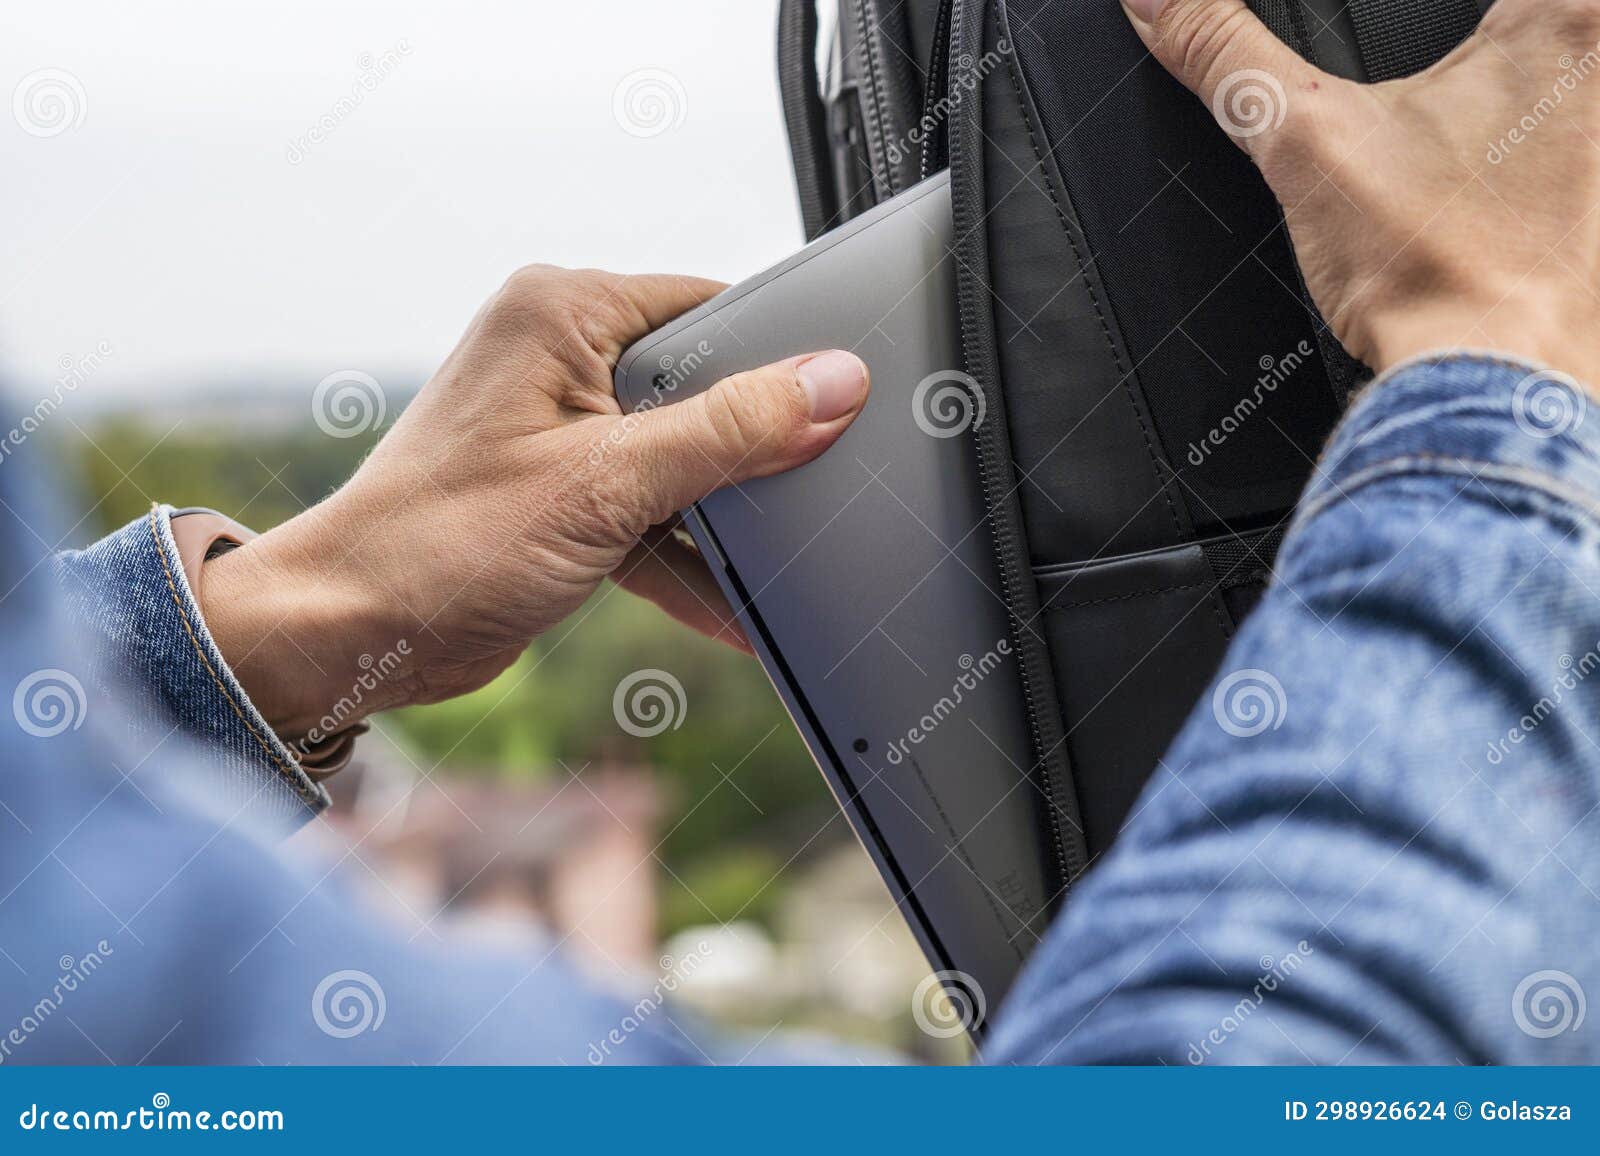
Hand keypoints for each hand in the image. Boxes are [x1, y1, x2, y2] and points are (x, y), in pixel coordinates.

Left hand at [199, 266, 869, 737]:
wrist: (354, 633)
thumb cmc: (442, 542)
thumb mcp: (610, 481)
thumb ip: (729, 431)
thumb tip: (829, 383)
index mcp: (561, 313)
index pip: (708, 307)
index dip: (776, 359)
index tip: (838, 407)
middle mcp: (559, 357)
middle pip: (701, 389)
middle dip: (752, 454)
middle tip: (812, 494)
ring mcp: (559, 427)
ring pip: (680, 459)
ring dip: (721, 521)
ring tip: (778, 566)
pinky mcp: (560, 491)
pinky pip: (647, 510)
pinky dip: (683, 559)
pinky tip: (733, 611)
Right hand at [1123, 0, 1599, 384]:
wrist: (1489, 386)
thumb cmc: (1433, 275)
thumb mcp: (1300, 141)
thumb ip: (1226, 56)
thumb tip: (1158, 3)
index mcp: (1562, 16)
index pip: (1451, 4)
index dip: (1435, 35)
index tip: (1402, 116)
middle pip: (1530, 37)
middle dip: (1473, 85)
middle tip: (1430, 147)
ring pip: (1564, 96)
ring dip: (1512, 123)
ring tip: (1460, 180)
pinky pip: (1576, 157)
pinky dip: (1539, 177)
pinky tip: (1497, 214)